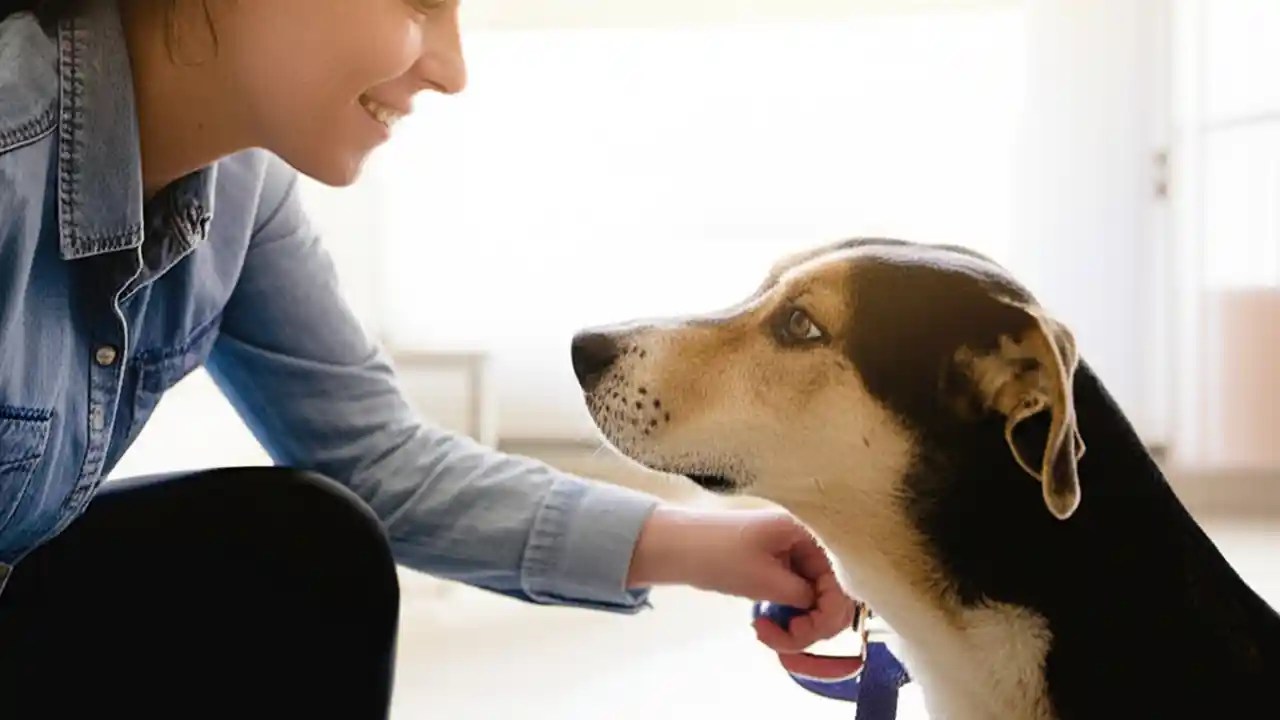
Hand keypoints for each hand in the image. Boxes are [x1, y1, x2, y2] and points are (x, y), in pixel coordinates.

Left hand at [627, 504, 856, 653]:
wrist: (675, 546)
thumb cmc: (719, 556)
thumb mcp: (766, 581)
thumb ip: (803, 597)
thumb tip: (829, 611)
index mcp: (806, 535)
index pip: (839, 581)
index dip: (826, 614)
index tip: (799, 631)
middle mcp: (803, 544)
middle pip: (829, 595)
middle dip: (810, 624)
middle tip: (783, 636)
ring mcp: (789, 558)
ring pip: (811, 603)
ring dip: (795, 627)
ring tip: (764, 631)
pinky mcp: (775, 571)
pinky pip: (793, 600)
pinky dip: (783, 618)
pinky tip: (762, 625)